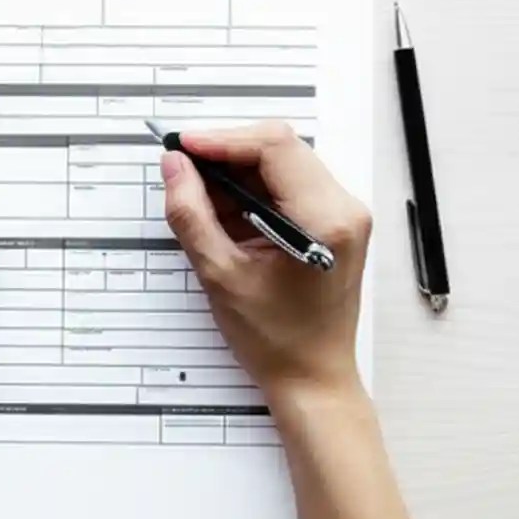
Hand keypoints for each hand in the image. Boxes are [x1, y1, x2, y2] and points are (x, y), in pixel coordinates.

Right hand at [161, 121, 370, 407]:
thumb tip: (175, 168)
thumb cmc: (277, 341)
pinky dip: (252, 191)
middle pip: (280, 148)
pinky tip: (225, 213)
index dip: (222, 140)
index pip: (273, 147)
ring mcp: (342, 215)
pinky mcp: (333, 223)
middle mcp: (343, 209)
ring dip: (237, 172)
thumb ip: (192, 215)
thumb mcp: (221, 275)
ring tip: (200, 197)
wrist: (312, 378)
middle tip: (184, 170)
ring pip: (282, 164)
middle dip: (227, 154)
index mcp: (325, 219)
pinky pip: (288, 186)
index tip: (184, 148)